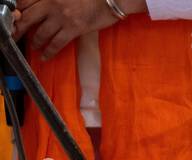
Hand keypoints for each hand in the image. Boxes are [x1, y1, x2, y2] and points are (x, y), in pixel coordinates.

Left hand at [14, 0, 140, 60]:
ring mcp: (62, 17)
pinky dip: (49, 51)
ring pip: (41, 32)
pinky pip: (56, 43)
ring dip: (35, 42)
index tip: (16, 18)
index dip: (18, 11)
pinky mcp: (73, 28)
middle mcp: (52, 3)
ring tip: (34, 46)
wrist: (110, 0)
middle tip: (16, 35)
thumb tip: (45, 7)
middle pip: (28, 18)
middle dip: (19, 29)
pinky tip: (45, 56)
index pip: (25, 2)